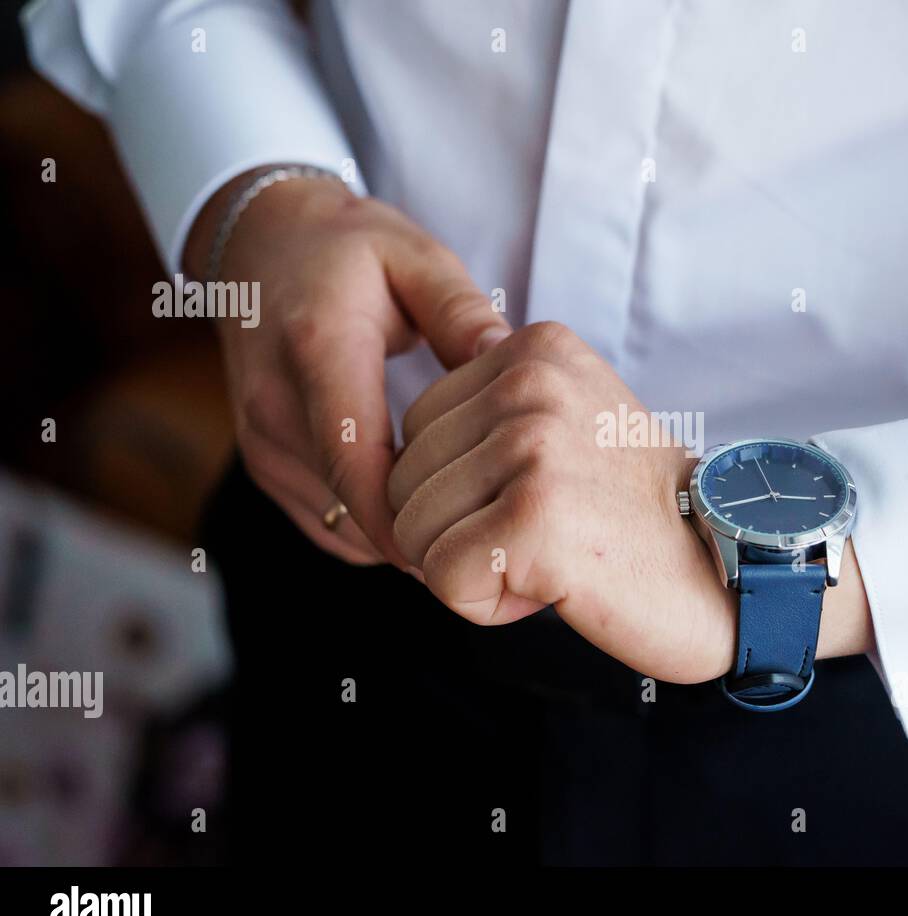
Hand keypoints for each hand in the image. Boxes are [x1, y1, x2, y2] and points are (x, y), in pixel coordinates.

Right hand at [185, 171, 510, 564]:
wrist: (257, 246)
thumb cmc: (344, 250)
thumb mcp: (416, 258)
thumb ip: (463, 314)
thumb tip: (512, 366)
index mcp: (317, 352)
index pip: (356, 462)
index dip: (412, 518)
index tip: (476, 540)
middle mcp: (275, 409)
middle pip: (354, 507)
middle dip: (427, 530)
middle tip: (500, 530)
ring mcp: (262, 445)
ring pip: (343, 528)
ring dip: (404, 533)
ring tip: (470, 515)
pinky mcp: (264, 468)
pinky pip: (329, 527)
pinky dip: (377, 530)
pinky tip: (426, 506)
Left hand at [388, 321, 735, 682]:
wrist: (733, 568)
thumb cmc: (640, 513)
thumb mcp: (572, 421)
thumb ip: (492, 411)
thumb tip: (390, 447)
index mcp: (535, 348)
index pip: (417, 428)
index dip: (465, 489)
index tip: (547, 499)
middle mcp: (531, 381)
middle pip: (402, 479)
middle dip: (459, 531)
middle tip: (551, 536)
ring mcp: (532, 446)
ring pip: (412, 532)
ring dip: (475, 569)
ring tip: (557, 556)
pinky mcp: (533, 517)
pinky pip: (442, 579)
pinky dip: (489, 605)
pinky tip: (557, 586)